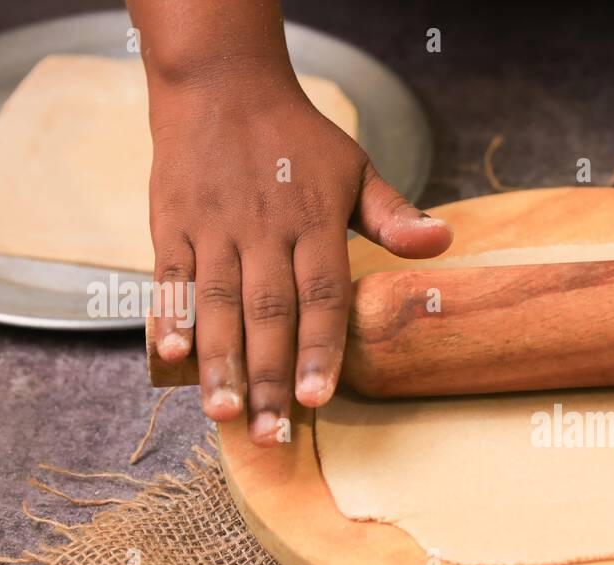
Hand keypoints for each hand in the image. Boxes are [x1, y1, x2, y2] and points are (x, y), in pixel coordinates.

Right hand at [147, 72, 451, 443]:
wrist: (221, 81)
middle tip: (271, 435)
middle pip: (268, 314)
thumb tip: (443, 242)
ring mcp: (215, 227)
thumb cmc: (298, 137)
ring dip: (219, 362)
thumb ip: (394, 215)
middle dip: (268, 378)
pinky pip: (171, 276)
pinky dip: (170, 315)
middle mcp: (264, 229)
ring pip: (219, 304)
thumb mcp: (355, 168)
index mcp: (314, 222)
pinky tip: (170, 357)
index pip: (321, 296)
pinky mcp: (172, 222)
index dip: (319, 350)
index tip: (319, 398)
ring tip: (223, 413)